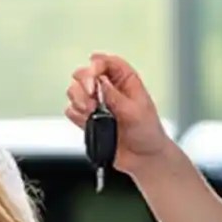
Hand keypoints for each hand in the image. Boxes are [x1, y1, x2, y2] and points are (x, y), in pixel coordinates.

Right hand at [65, 52, 170, 174]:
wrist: (144, 159)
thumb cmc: (148, 134)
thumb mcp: (136, 112)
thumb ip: (116, 97)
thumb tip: (100, 82)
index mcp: (126, 81)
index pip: (106, 62)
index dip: (96, 65)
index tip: (93, 78)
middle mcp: (109, 89)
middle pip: (85, 73)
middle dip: (84, 84)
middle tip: (91, 98)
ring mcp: (98, 104)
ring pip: (75, 90)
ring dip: (79, 100)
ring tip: (91, 113)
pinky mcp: (89, 119)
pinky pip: (72, 110)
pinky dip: (76, 114)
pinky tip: (87, 121)